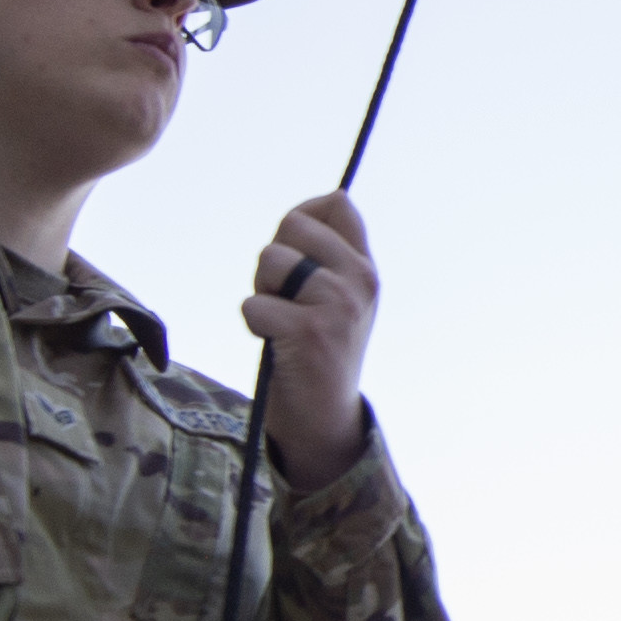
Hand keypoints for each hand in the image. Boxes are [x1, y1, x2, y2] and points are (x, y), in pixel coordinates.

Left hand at [240, 193, 376, 488]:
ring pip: (270, 260)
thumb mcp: (338, 298)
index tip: (295, 250)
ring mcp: (337, 305)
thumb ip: (326, 256)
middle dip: (274, 258)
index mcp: (366, 268)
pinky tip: (276, 344)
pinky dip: (254, 324)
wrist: (325, 417)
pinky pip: (254, 303)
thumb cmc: (319, 352)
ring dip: (261, 290)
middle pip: (293, 225)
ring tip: (281, 320)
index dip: (302, 217)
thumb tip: (311, 209)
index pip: (337, 204)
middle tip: (285, 297)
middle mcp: (359, 280)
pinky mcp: (310, 333)